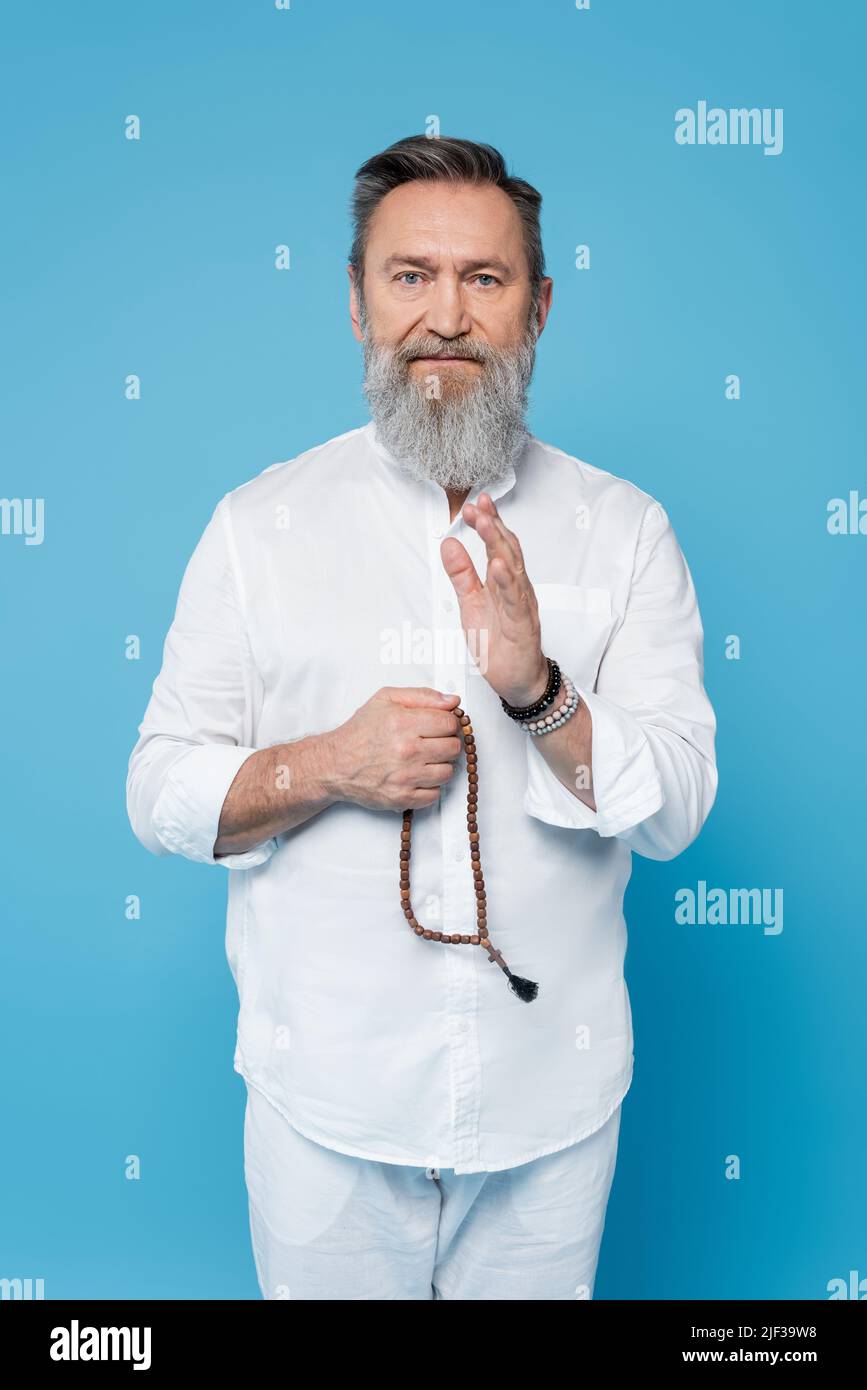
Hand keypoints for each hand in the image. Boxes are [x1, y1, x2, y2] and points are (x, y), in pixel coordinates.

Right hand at [330, 686, 463, 810]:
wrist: (335, 764)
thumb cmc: (360, 732)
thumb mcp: (386, 699)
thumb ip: (422, 696)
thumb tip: (452, 701)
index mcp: (403, 723)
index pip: (450, 722)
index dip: (449, 722)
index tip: (440, 725)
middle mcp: (406, 750)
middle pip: (453, 747)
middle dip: (446, 742)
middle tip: (433, 742)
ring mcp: (405, 777)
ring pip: (448, 772)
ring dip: (440, 765)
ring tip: (424, 760)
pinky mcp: (402, 798)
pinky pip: (435, 794)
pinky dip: (430, 786)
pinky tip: (417, 776)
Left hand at [440, 492, 548, 706]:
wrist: (518, 681)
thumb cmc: (499, 643)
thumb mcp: (471, 604)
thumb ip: (461, 574)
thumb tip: (448, 544)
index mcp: (504, 583)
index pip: (497, 546)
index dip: (488, 523)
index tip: (475, 503)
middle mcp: (517, 590)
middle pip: (506, 550)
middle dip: (493, 525)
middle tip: (479, 505)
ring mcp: (522, 606)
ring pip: (513, 570)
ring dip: (499, 545)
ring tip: (486, 524)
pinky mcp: (523, 627)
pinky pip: (515, 602)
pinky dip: (506, 583)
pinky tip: (498, 566)